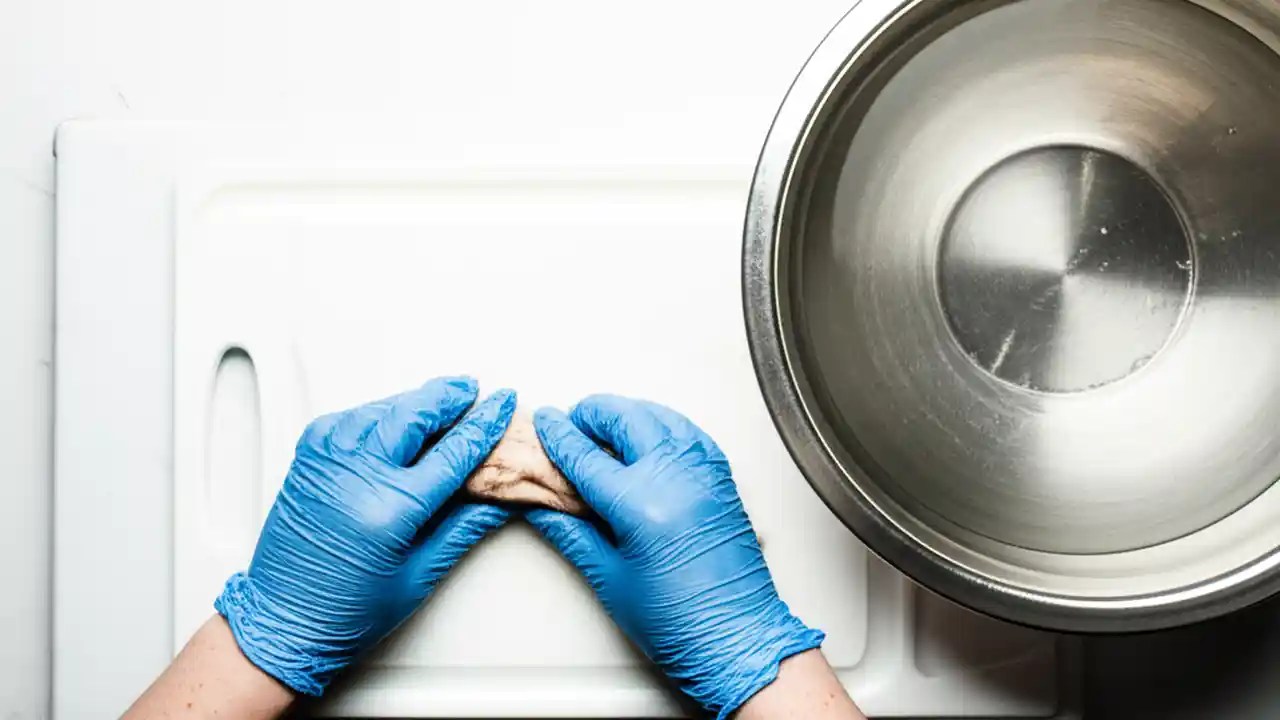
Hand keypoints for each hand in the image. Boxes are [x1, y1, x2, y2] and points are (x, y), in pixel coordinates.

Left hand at [215, 376, 516, 695]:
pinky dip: (382, 411)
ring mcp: (329, 459)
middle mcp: (357, 474)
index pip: (454, 451)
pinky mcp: (310, 456)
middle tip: (473, 390)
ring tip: (443, 401)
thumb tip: (499, 496)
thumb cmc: (347, 609)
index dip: (485, 423)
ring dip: (416, 401)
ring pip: (384, 407)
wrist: (283, 619)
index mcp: (391, 508)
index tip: (503, 404)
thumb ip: (462, 526)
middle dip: (450, 396)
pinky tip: (398, 417)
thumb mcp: (419, 574)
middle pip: (416, 413)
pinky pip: (353, 417)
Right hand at [527, 396, 824, 717]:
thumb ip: (571, 532)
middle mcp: (676, 478)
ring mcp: (703, 472)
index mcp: (641, 505)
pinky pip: (686, 430)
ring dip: (626, 414)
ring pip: (658, 414)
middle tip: (572, 428)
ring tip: (605, 433)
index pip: (586, 454)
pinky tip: (645, 439)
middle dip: (592, 415)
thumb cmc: (680, 621)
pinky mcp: (722, 476)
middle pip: (624, 418)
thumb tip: (544, 506)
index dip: (559, 435)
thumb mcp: (609, 577)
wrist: (737, 636)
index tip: (545, 423)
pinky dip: (659, 424)